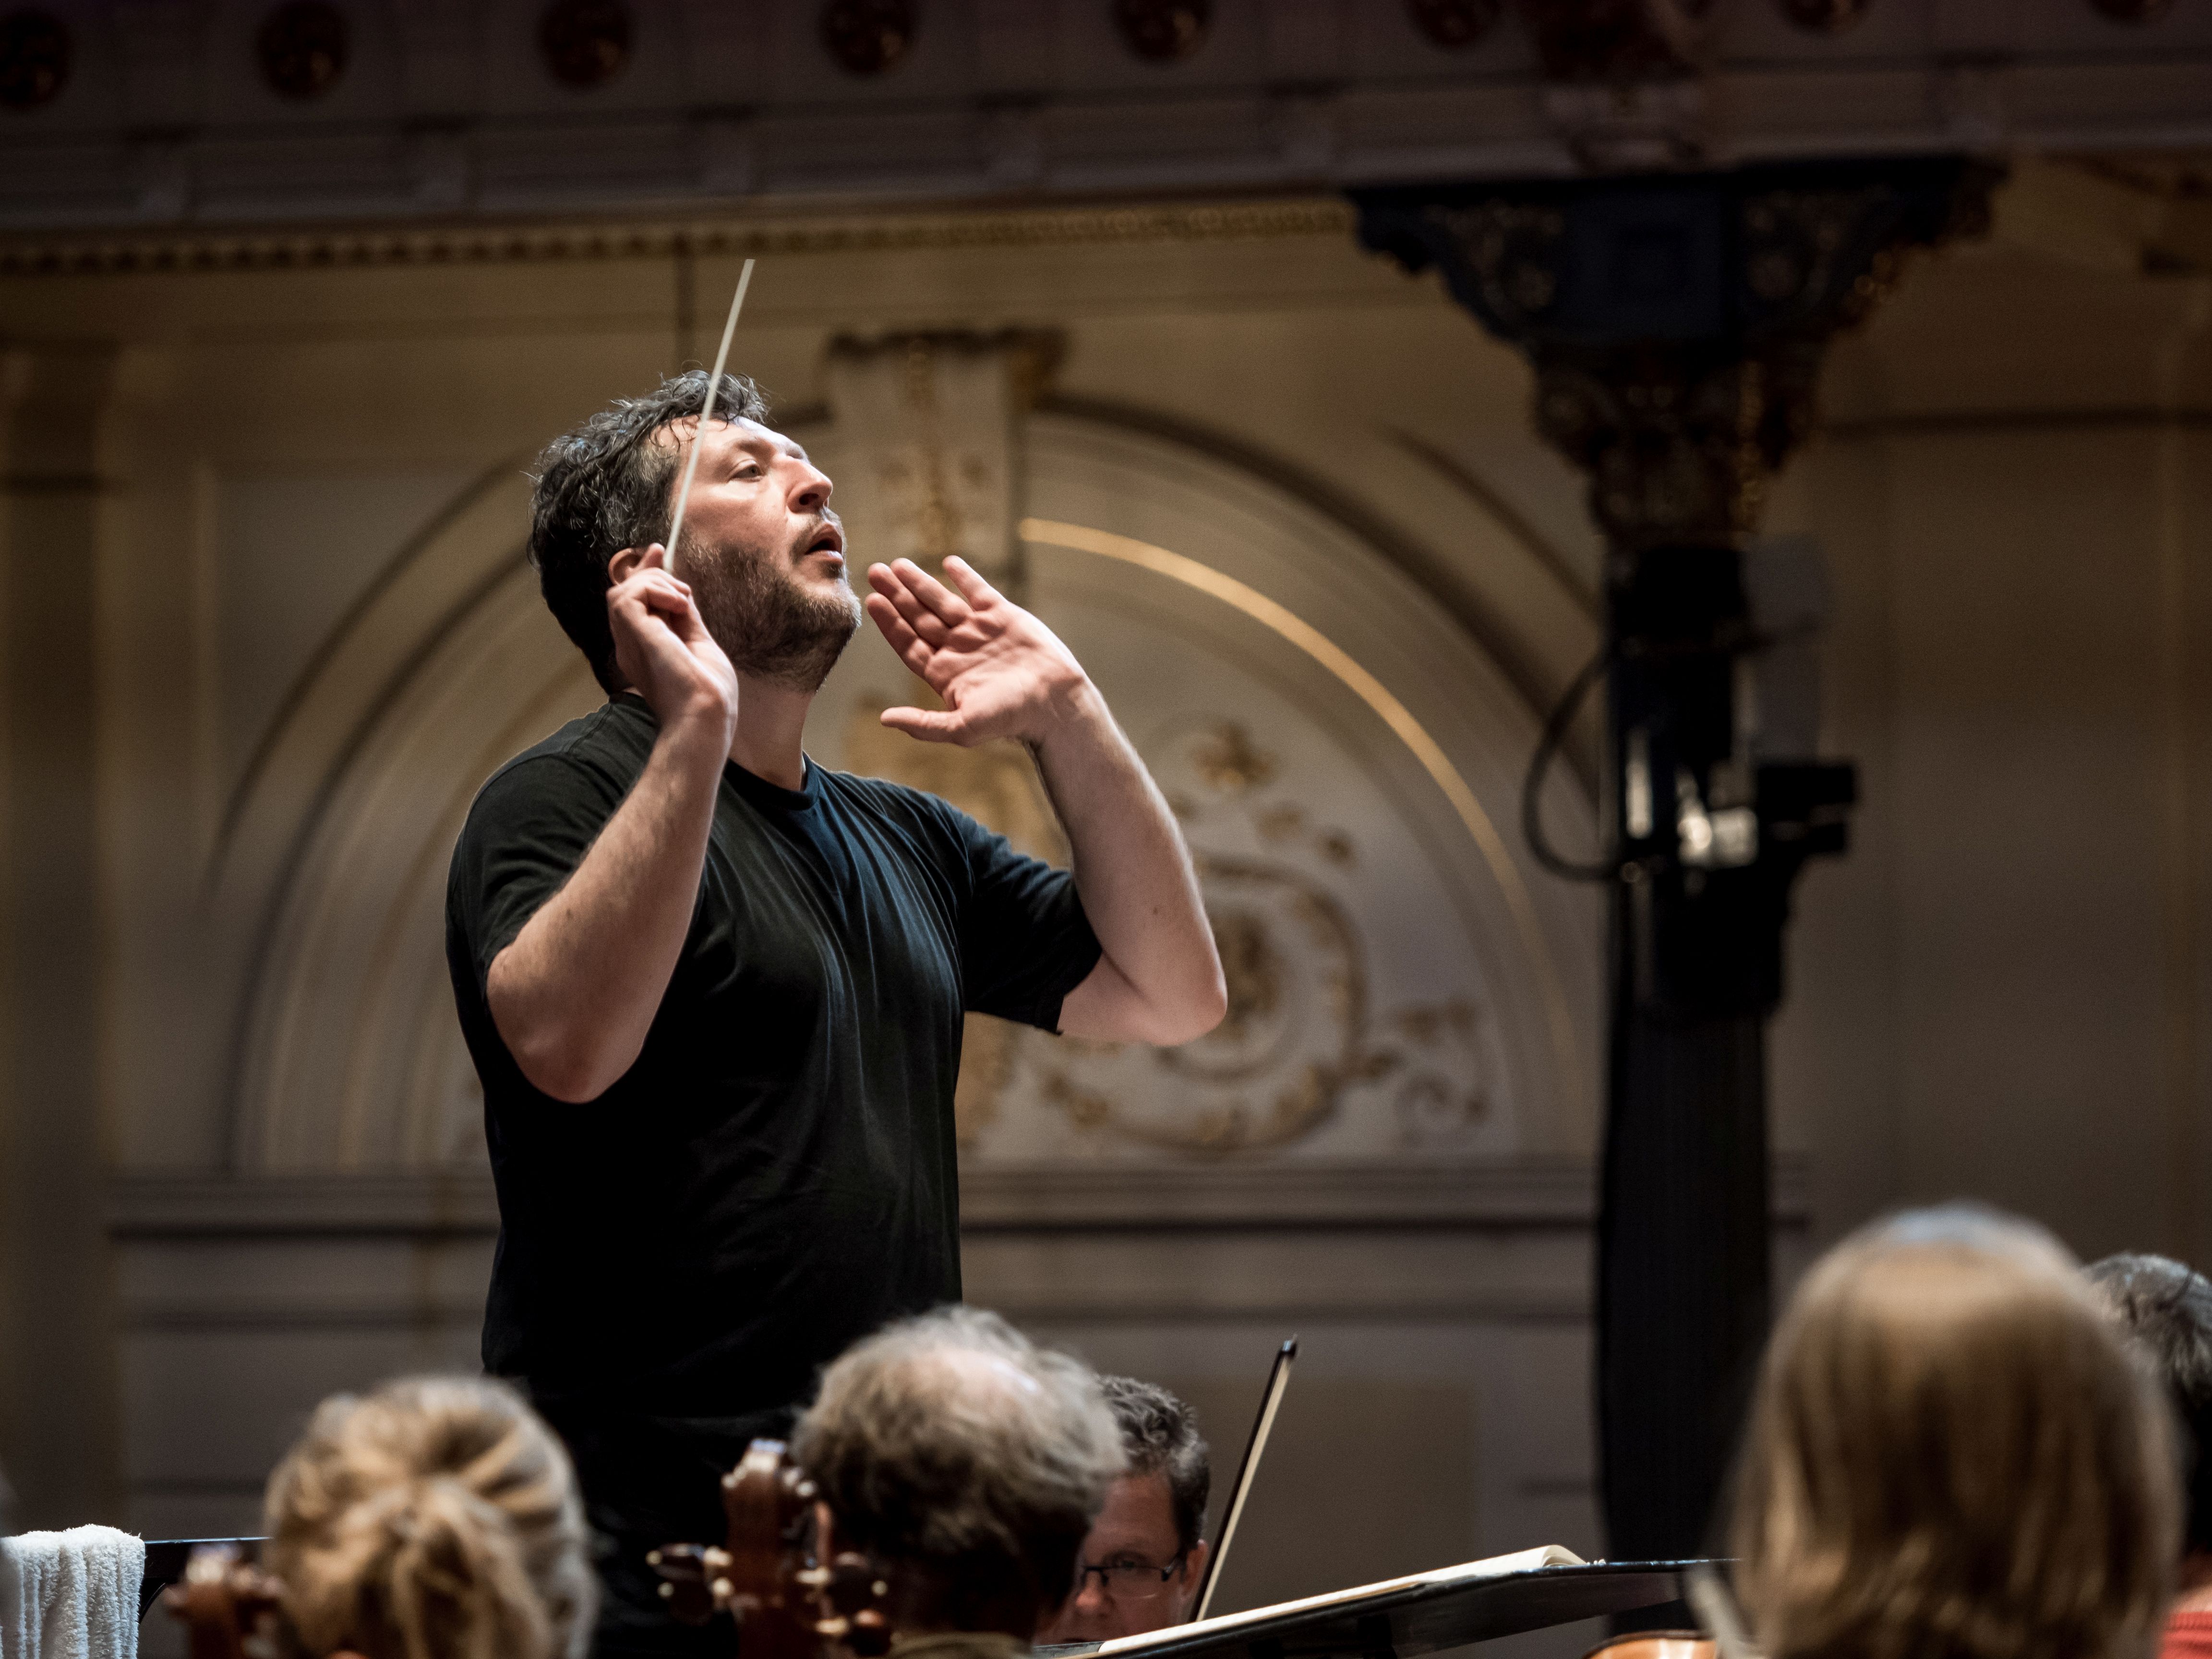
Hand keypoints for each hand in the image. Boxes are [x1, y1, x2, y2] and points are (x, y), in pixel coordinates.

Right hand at [607, 544, 738, 742]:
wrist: (706, 718)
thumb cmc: (710, 695)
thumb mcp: (698, 645)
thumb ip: (685, 619)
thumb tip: (680, 591)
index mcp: (645, 650)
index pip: (632, 605)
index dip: (642, 575)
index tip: (657, 551)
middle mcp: (631, 646)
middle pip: (623, 593)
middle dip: (649, 572)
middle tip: (682, 586)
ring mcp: (629, 643)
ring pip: (621, 591)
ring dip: (655, 583)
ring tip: (683, 601)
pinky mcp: (633, 637)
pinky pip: (626, 596)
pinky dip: (653, 589)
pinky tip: (678, 604)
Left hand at [865, 557, 1091, 746]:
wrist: (1055, 700)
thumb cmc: (1010, 717)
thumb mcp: (962, 727)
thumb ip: (923, 725)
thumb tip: (885, 720)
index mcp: (944, 673)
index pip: (909, 643)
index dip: (890, 623)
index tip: (873, 601)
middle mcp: (957, 649)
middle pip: (919, 617)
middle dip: (897, 595)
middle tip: (875, 572)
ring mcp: (979, 630)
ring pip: (942, 601)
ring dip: (920, 582)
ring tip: (899, 564)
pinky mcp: (1003, 616)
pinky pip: (978, 591)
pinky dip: (964, 576)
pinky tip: (948, 563)